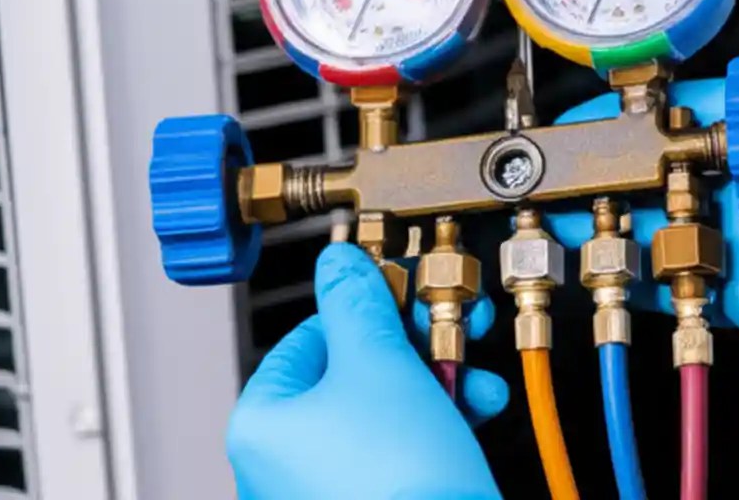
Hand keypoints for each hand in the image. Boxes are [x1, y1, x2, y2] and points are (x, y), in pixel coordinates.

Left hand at [226, 243, 506, 498]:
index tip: (406, 295)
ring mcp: (323, 489)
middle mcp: (281, 461)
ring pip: (385, 411)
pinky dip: (437, 424)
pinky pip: (399, 450)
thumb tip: (340, 262)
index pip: (310, 335)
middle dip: (417, 346)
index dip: (367, 308)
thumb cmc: (397, 477)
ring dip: (439, 382)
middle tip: (449, 329)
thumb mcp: (380, 362)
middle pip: (355, 372)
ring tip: (475, 378)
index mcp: (262, 421)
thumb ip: (357, 302)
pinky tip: (477, 409)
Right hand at [549, 0, 738, 388]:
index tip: (592, 109)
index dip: (637, 111)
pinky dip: (630, 272)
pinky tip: (589, 256)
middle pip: (661, 170)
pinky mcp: (735, 288)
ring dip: (607, 216)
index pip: (685, 112)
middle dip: (609, 165)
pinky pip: (672, 279)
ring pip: (657, 222)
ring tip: (556, 206)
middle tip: (561, 159)